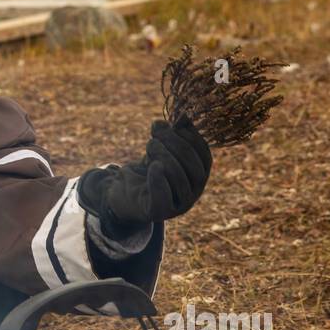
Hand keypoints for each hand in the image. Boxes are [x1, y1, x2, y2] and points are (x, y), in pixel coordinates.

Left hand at [77, 115, 211, 240]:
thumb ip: (171, 134)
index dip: (193, 138)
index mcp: (197, 176)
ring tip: (150, 144)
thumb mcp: (160, 148)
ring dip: (165, 157)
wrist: (125, 194)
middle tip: (157, 134)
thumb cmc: (147, 170)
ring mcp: (178, 206)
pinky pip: (163, 198)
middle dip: (178, 146)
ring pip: (180, 181)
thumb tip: (183, 116)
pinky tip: (153, 166)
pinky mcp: (158, 213)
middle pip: (195, 169)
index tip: (176, 124)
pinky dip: (159, 180)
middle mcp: (193, 193)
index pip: (205, 157)